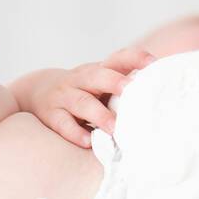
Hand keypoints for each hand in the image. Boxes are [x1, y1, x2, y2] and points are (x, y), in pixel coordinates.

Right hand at [26, 47, 154, 148]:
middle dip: (115, 82)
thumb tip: (162, 94)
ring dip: (99, 114)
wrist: (36, 91)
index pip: (118, 58)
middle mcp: (81, 79)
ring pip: (82, 102)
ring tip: (114, 128)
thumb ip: (125, 85)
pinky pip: (63, 123)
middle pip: (98, 76)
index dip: (136, 57)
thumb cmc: (83, 90)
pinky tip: (88, 141)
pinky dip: (75, 132)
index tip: (153, 63)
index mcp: (98, 70)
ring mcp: (64, 96)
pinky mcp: (52, 115)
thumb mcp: (100, 82)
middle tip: (132, 89)